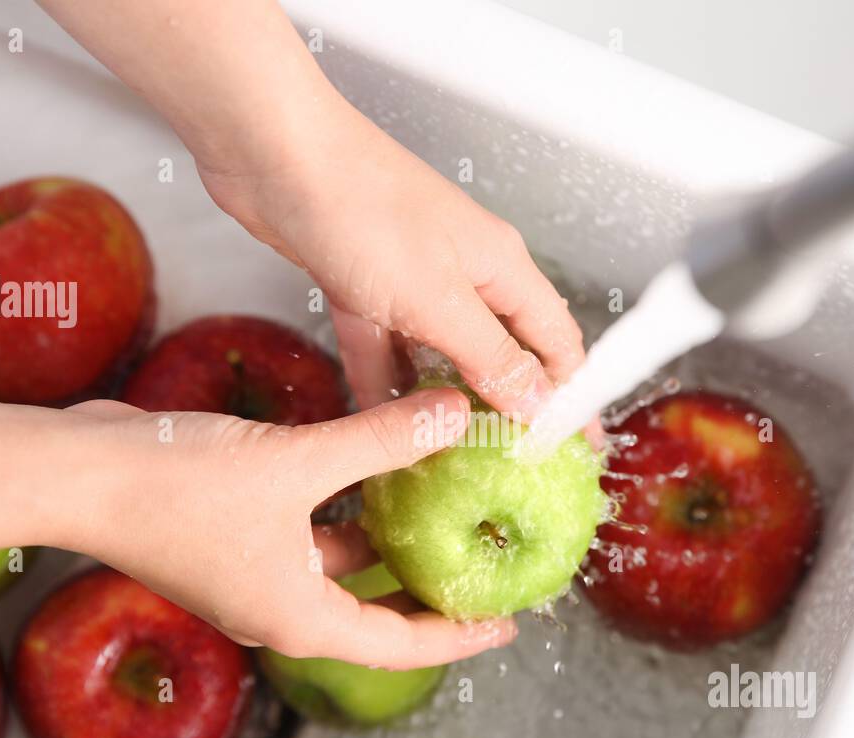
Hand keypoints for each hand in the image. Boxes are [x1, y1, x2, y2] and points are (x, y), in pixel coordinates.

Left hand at [40, 0, 586, 418]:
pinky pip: (382, 347)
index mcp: (501, 269)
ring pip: (438, 355)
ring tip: (449, 457)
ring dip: (442, 402)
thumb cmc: (365, 212)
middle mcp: (463, 273)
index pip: (556, 342)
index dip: (571, 396)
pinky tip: (379, 422)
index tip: (577, 447)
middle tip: (512, 462)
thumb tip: (536, 403)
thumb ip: (490, 357)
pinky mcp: (361, 285)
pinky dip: (383, 382)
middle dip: (508, 406)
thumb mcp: (441, 301)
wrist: (276, 158)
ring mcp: (410, 279)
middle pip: (500, 351)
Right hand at [68, 389, 516, 667]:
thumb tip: (455, 417)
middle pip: (375, 612)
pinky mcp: (238, 540)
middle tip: (481, 563)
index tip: (505, 621)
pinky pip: (311, 534)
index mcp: (300, 616)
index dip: (458, 634)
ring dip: (389, 542)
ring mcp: (256, 575)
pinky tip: (377, 471)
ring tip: (444, 510)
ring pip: (342, 567)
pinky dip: (347, 510)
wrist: (79, 474)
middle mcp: (280, 607)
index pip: (399, 644)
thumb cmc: (175, 486)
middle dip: (429, 589)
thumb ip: (381, 441)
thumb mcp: (296, 463)